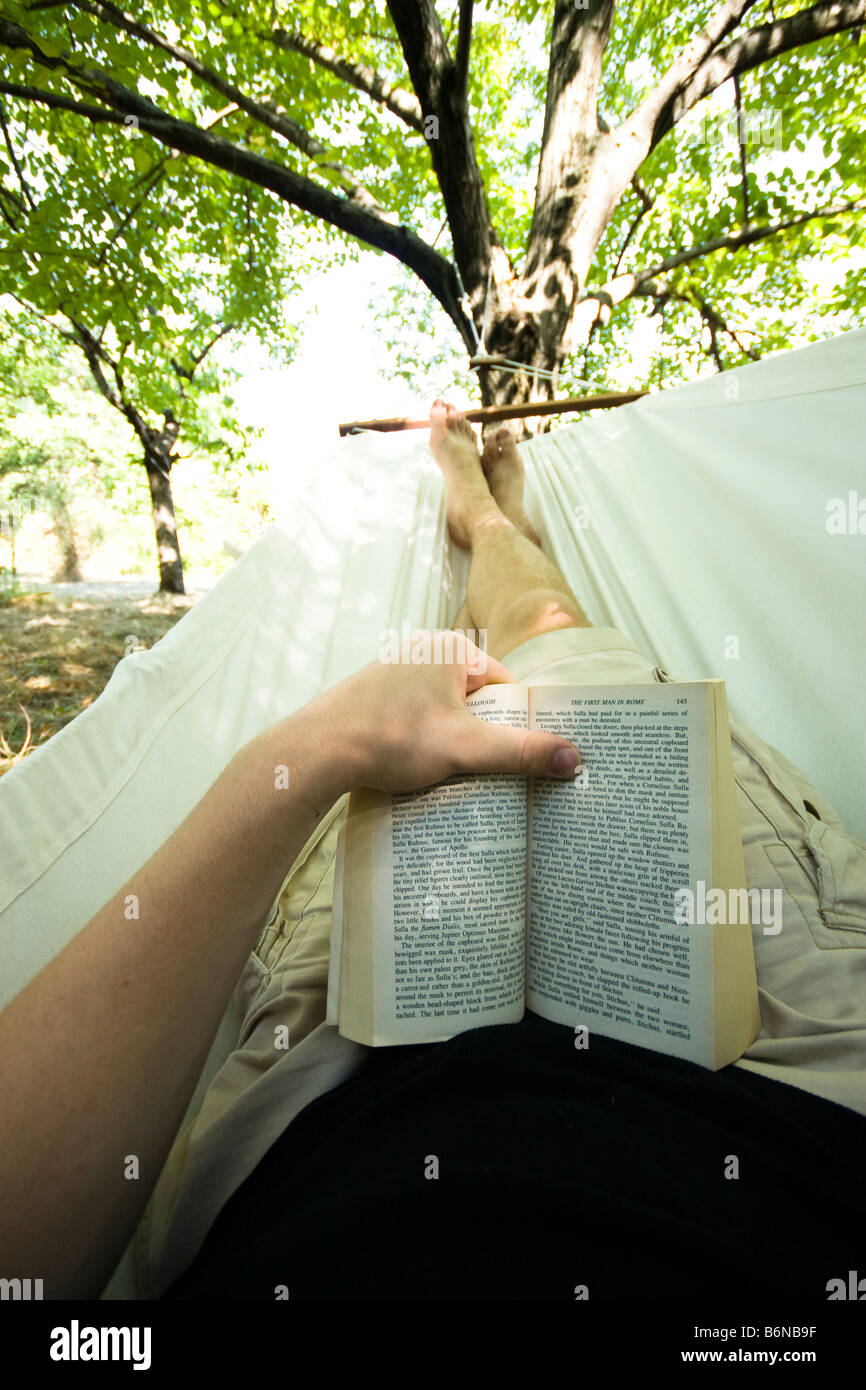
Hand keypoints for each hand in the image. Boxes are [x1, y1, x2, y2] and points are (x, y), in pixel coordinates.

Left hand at [316, 629, 581, 792]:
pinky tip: (418, 769)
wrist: (317, 751)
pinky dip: (423, 741)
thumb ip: (520, 752)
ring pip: (444, 712)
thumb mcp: (465, 748)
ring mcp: (396, 671)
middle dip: (483, 735)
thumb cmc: (392, 738)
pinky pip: (416, 718)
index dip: (516, 724)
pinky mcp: (374, 694)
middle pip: (476, 700)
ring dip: (452, 742)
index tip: (520, 758)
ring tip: (453, 776)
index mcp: (452, 649)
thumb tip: (576, 758)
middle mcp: (424, 651)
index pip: (506, 687)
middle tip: (489, 773)